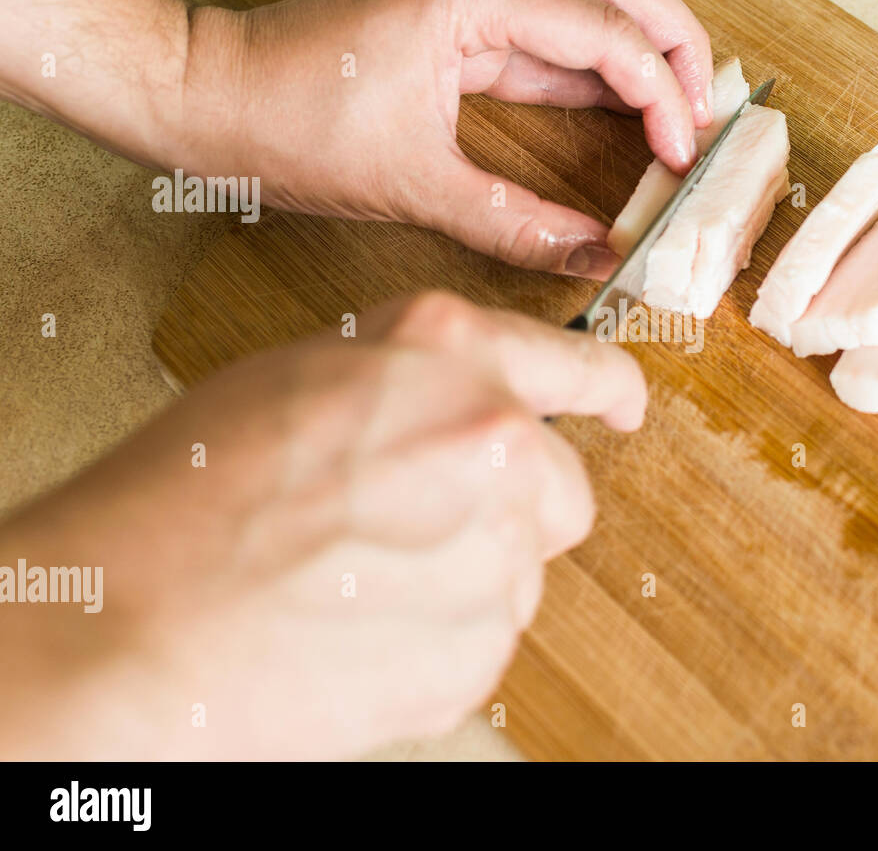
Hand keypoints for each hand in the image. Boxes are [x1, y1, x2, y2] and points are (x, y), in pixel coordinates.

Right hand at [0, 292, 645, 758]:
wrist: (131, 626)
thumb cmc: (187, 498)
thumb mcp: (304, 380)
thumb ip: (413, 380)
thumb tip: (464, 402)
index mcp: (447, 355)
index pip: (580, 368)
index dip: (609, 392)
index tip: (621, 408)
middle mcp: (492, 440)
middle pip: (561, 488)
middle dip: (513, 507)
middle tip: (420, 526)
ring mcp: (495, 549)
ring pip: (523, 567)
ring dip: (469, 574)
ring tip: (363, 580)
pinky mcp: (480, 647)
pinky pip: (488, 635)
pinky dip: (443, 634)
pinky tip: (363, 626)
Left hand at [178, 0, 715, 278]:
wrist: (203, 96)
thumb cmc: (284, 125)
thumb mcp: (413, 188)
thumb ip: (516, 223)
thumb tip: (590, 258)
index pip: (603, 32)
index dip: (661, 96)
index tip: (686, 154)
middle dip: (676, 42)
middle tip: (714, 107)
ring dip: (639, 43)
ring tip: (682, 102)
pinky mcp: (448, 7)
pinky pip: (542, 23)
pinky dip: (589, 59)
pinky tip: (616, 102)